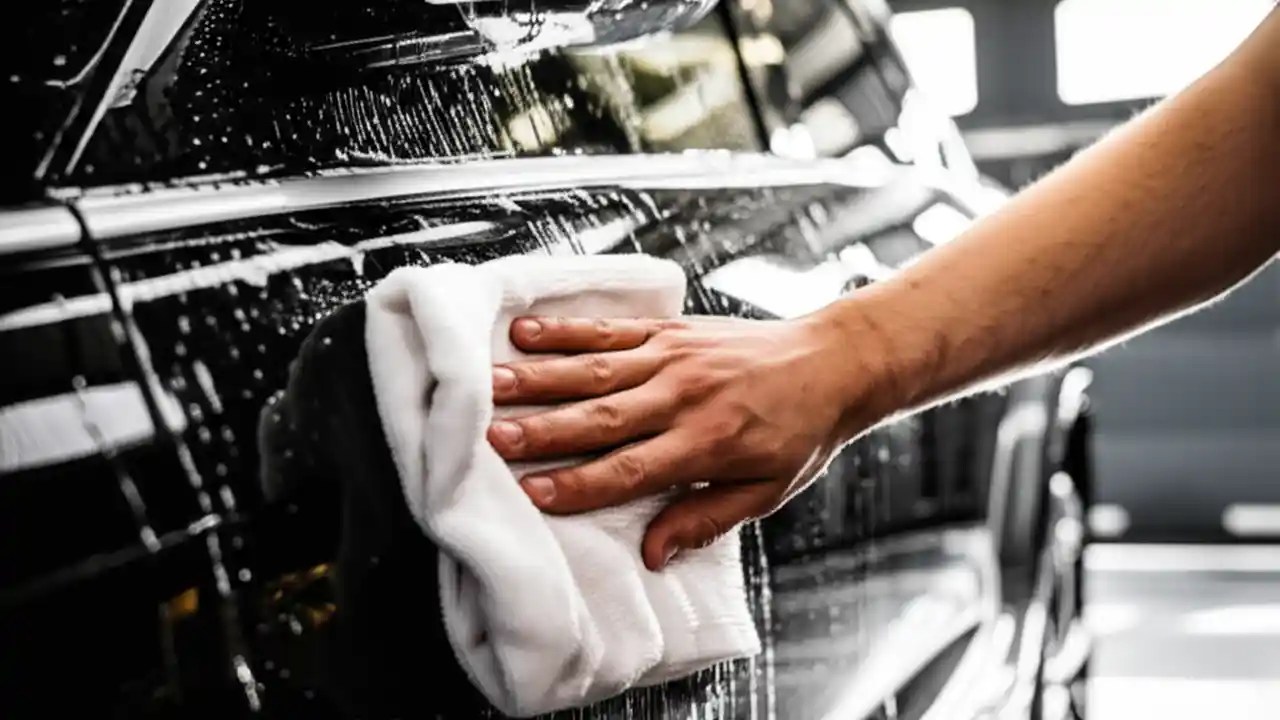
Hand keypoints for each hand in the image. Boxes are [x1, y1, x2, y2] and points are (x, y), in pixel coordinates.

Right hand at [487, 312, 881, 569]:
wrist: (832, 362)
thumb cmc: (798, 433)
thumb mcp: (765, 492)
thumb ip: (705, 521)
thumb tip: (651, 555)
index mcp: (706, 444)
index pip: (630, 470)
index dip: (580, 485)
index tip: (533, 495)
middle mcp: (683, 397)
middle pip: (601, 418)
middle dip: (543, 431)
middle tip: (492, 439)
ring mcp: (673, 358)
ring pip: (595, 370)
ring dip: (539, 379)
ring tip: (490, 385)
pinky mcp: (670, 331)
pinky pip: (611, 330)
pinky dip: (566, 331)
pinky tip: (526, 334)